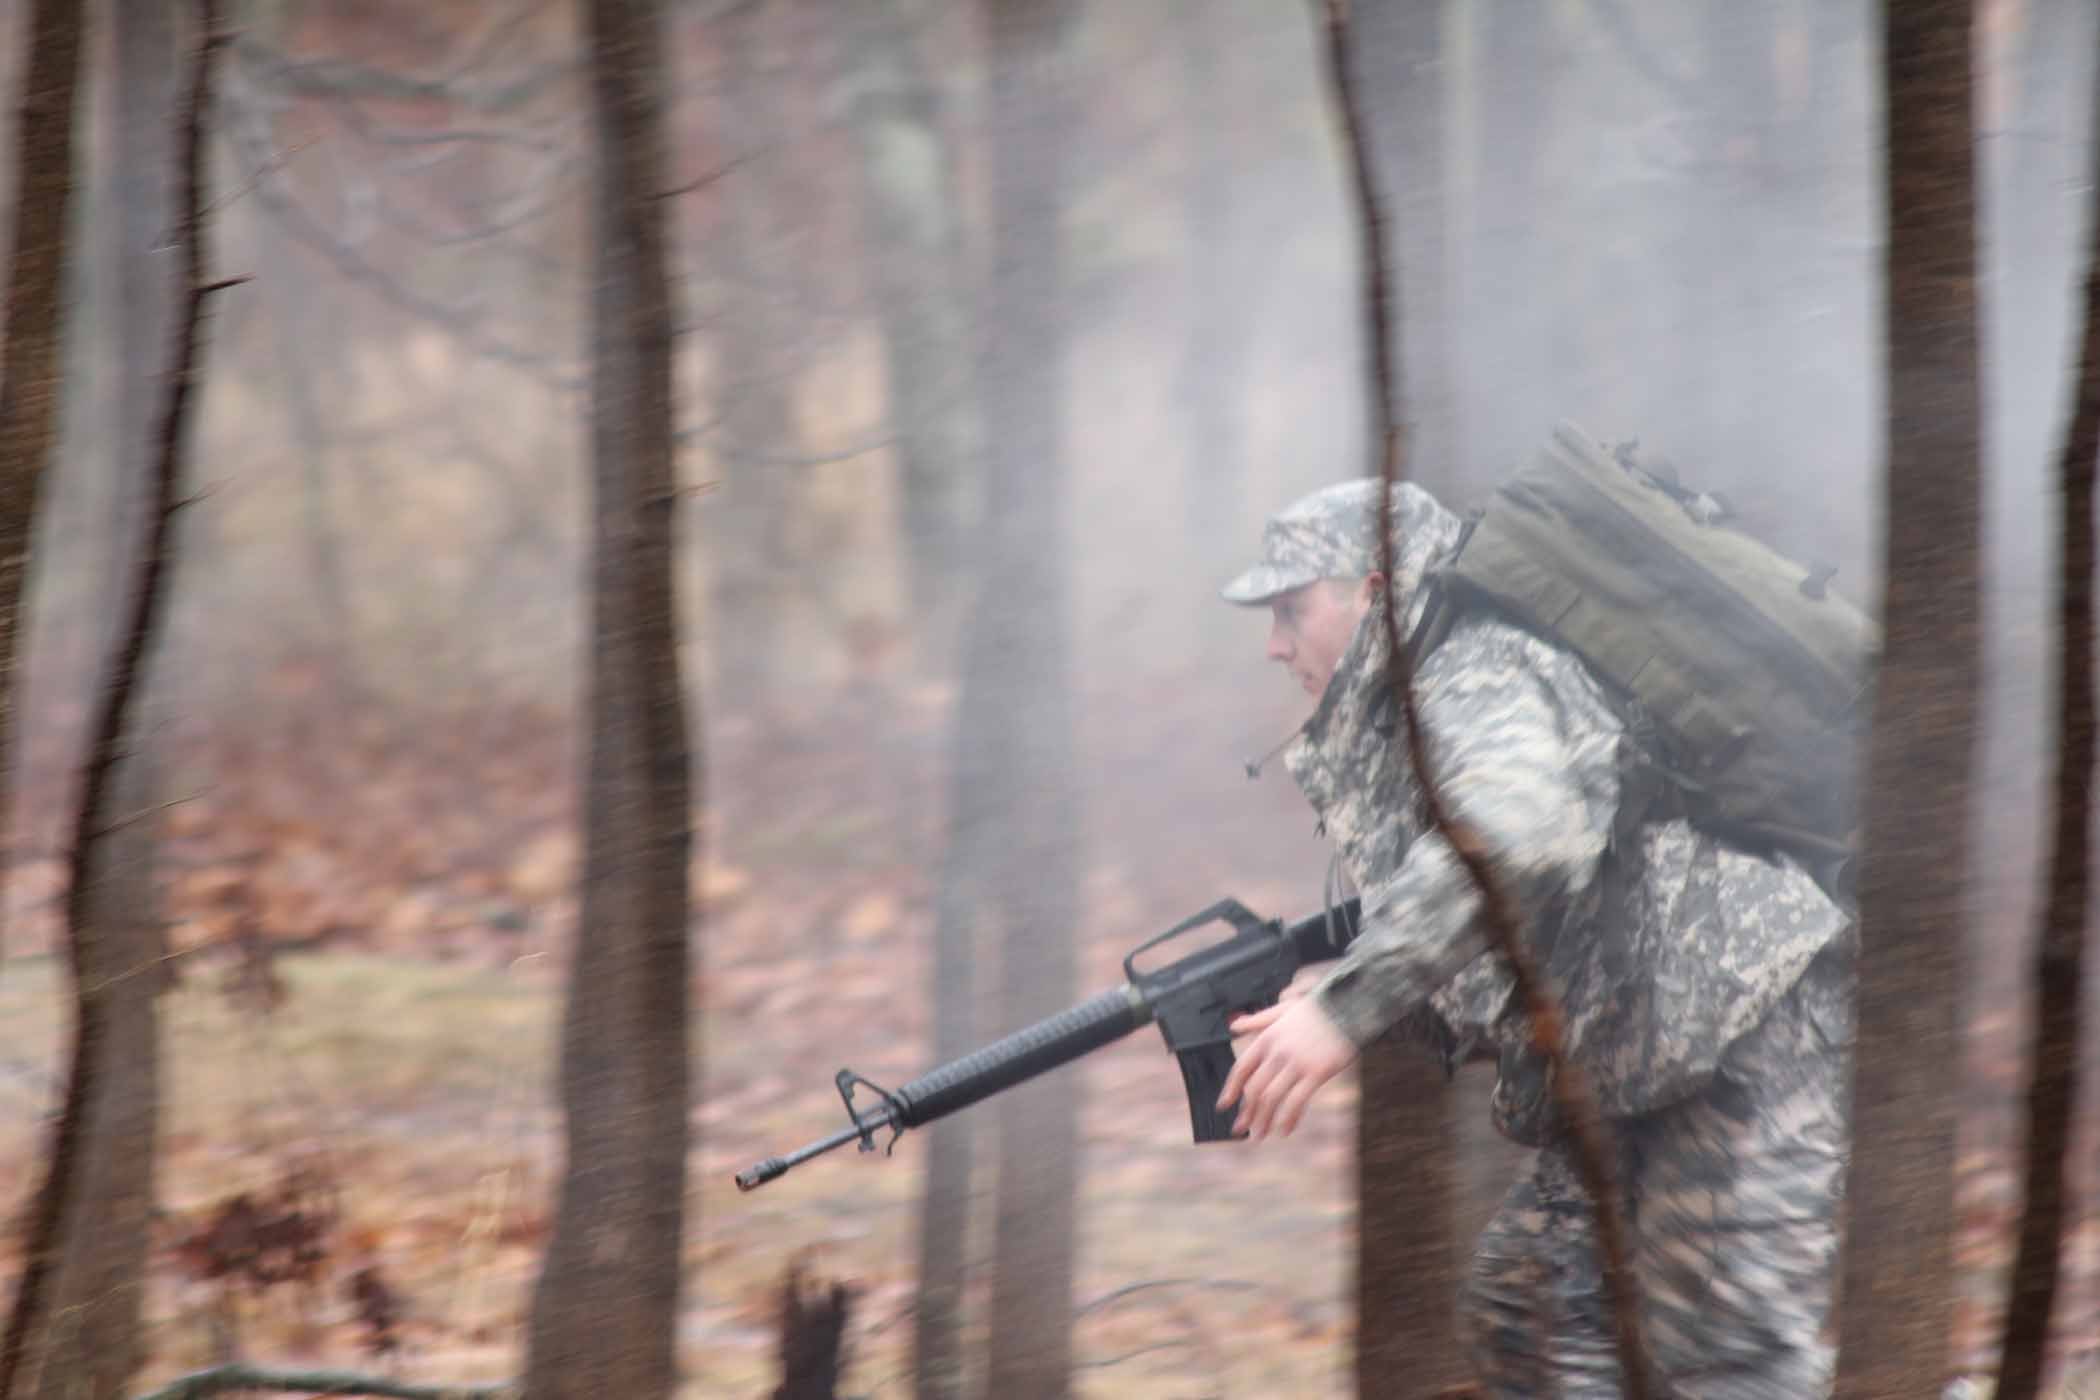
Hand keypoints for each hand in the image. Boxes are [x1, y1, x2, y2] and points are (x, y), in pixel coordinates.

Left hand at [1217, 994, 1357, 1140]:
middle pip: (1254, 1089)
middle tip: (1240, 1130)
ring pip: (1272, 1099)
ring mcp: (1297, 1063)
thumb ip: (1257, 1020)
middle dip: (1246, 1113)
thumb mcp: (1282, 1009)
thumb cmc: (1318, 1009)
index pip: (1242, 1068)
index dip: (1230, 1089)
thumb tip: (1233, 1026)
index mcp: (1267, 1038)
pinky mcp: (1317, 1073)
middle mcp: (1277, 1052)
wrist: (1349, 1006)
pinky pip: (1297, 1102)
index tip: (1223, 1105)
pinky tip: (1284, 1132)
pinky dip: (1288, 1119)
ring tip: (1259, 1136)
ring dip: (1263, 1121)